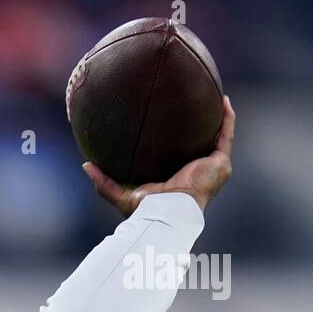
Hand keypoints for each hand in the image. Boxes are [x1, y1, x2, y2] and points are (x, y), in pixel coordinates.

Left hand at [83, 95, 234, 215]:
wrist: (168, 214)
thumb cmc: (147, 210)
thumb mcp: (121, 194)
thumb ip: (103, 182)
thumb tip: (85, 164)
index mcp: (176, 179)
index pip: (178, 156)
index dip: (176, 141)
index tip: (168, 122)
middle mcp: (196, 172)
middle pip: (200, 145)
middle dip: (200, 127)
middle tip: (192, 105)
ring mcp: (211, 168)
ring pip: (218, 138)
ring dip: (218, 119)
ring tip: (215, 97)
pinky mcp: (220, 163)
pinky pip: (226, 136)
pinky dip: (227, 119)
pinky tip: (224, 101)